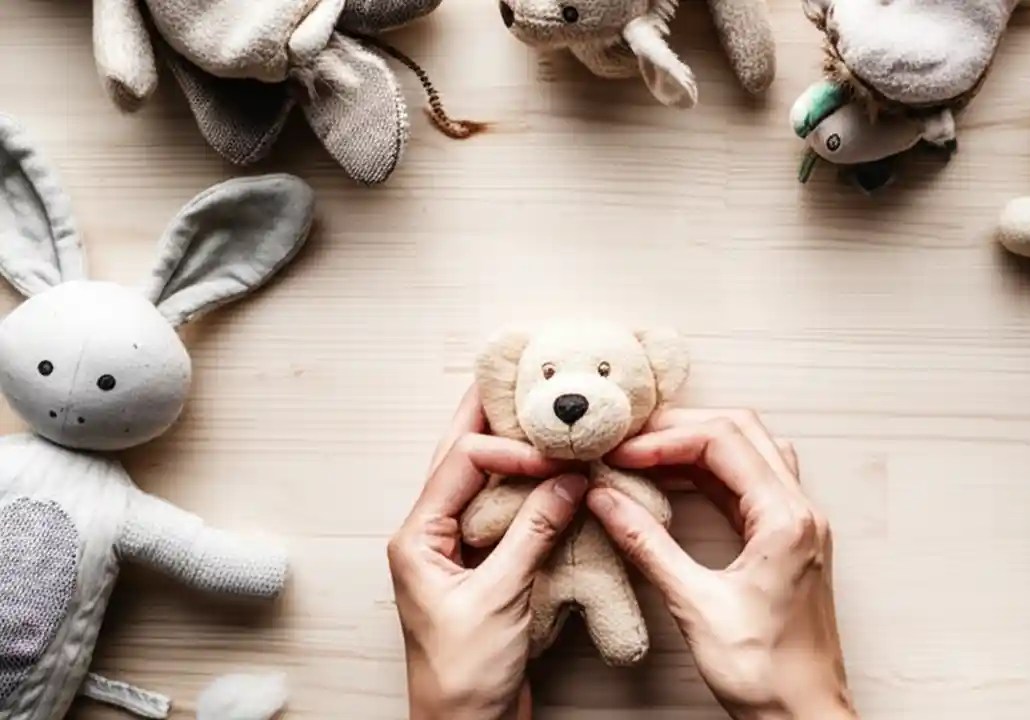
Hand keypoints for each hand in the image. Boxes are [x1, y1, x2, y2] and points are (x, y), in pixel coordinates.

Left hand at [388, 386, 586, 719]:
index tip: (555, 459)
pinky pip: (506, 514)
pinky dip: (531, 490)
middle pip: (459, 457)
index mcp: (418, 538)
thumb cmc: (464, 679)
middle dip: (487, 416)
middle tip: (515, 376)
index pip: (462, 463)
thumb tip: (568, 479)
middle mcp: (432, 536)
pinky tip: (553, 475)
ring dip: (511, 448)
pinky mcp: (486, 569)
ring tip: (537, 413)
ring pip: (482, 481)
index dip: (510, 449)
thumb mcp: (500, 599)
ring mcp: (458, 551)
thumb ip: (534, 533)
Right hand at [587, 410, 856, 719]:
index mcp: (786, 519)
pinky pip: (751, 484)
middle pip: (741, 432)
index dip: (666, 438)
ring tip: (648, 453)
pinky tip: (675, 481)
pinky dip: (712, 473)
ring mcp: (798, 523)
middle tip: (630, 439)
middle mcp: (801, 511)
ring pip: (751, 451)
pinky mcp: (787, 540)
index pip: (724, 442)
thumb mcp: (695, 606)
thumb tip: (606, 500)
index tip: (623, 451)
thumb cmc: (765, 673)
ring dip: (699, 444)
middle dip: (682, 427)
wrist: (805, 716)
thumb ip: (648, 545)